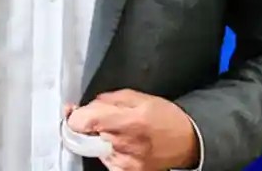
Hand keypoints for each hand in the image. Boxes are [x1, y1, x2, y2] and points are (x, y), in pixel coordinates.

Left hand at [65, 90, 198, 170]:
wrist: (187, 141)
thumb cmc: (165, 117)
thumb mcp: (138, 97)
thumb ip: (108, 99)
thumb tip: (86, 105)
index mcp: (128, 121)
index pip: (83, 122)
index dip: (75, 115)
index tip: (74, 111)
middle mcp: (125, 145)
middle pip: (86, 135)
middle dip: (90, 126)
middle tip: (104, 120)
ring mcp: (125, 163)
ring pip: (94, 148)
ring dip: (100, 139)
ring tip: (121, 132)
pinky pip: (105, 161)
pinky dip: (108, 152)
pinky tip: (123, 145)